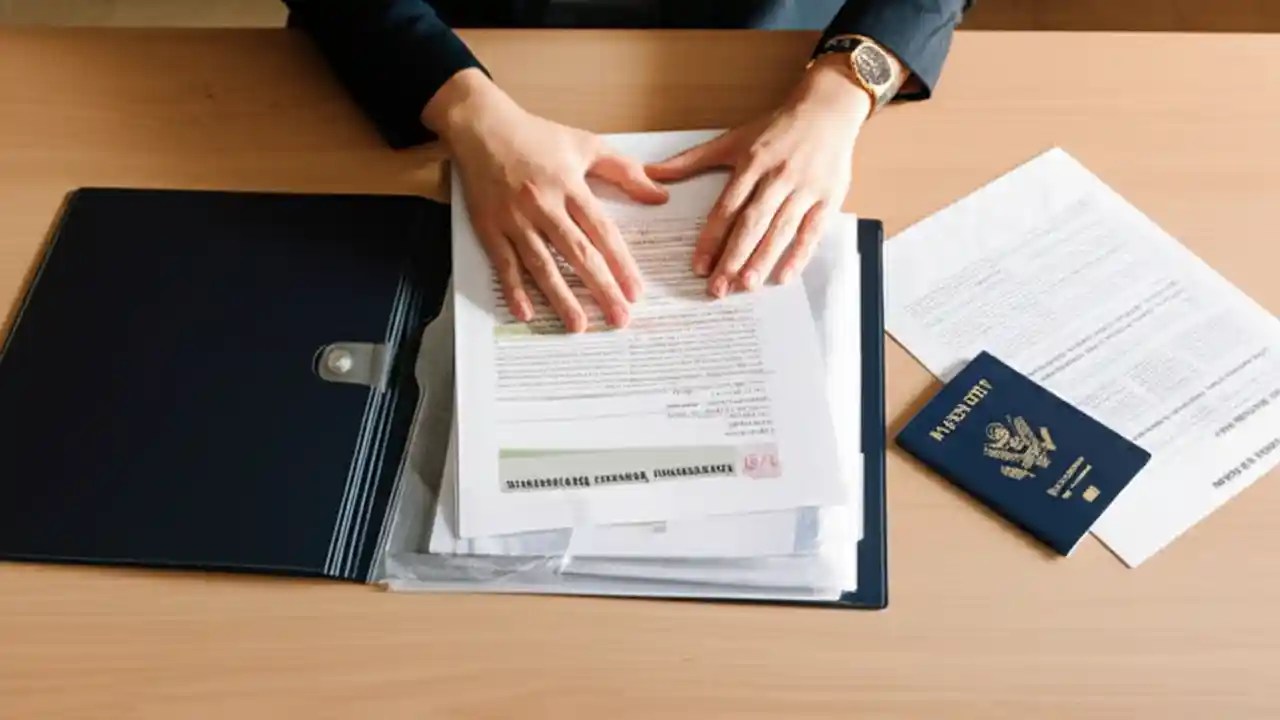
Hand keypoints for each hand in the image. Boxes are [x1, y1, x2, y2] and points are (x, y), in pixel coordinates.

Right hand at [424, 69, 668, 331]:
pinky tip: (526, 313)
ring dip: (561, 298)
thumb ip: (625, 171)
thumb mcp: (585, 144)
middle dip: (601, 289)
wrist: (481, 125)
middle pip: (578, 254)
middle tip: (619, 319)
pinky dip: (514, 289)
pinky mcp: (489, 227)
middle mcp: (544, 205)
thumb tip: (660, 195)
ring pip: (542, 265)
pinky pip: (504, 263)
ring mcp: (514, 219)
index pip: (602, 232)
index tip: (636, 292)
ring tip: (579, 326)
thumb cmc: (535, 135)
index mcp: (569, 186)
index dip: (621, 264)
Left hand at [646, 57, 871, 295]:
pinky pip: (813, 231)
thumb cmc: (777, 128)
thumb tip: (651, 171)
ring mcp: (805, 189)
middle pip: (752, 223)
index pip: (727, 207)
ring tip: (746, 285)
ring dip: (763, 259)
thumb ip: (691, 159)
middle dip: (733, 258)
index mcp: (752, 163)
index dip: (712, 238)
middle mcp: (777, 177)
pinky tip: (784, 275)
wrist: (828, 108)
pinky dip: (800, 254)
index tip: (699, 266)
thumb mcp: (732, 140)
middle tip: (717, 288)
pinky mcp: (828, 198)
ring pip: (780, 230)